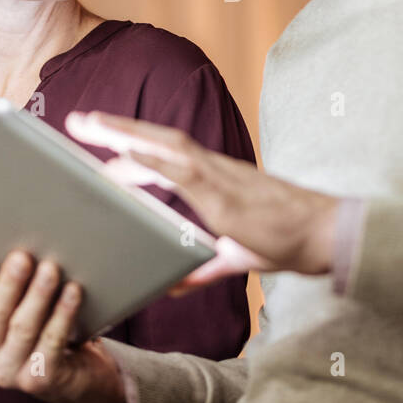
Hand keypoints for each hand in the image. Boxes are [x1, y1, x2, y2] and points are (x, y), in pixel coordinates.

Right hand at [0, 238, 126, 402]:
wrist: (77, 372)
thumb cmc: (47, 326)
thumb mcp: (24, 304)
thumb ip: (14, 281)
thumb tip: (20, 239)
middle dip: (9, 283)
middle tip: (22, 256)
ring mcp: (10, 371)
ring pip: (23, 328)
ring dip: (38, 295)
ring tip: (51, 269)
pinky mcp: (38, 381)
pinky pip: (52, 343)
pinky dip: (62, 315)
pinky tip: (73, 293)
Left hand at [64, 111, 340, 288]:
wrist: (325, 234)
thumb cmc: (286, 240)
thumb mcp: (234, 257)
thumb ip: (203, 267)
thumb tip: (175, 283)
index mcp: (213, 179)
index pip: (164, 154)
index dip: (130, 144)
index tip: (98, 138)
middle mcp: (213, 169)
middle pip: (156, 141)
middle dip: (116, 129)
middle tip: (77, 120)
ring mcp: (218, 177)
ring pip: (164, 146)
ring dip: (125, 133)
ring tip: (90, 124)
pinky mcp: (225, 195)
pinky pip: (183, 171)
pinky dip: (153, 160)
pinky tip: (127, 154)